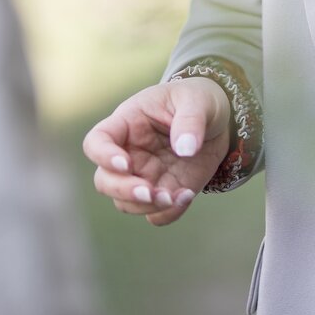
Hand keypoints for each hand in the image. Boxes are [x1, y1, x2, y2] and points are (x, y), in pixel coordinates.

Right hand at [82, 77, 231, 226]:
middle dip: (124, 191)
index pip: (97, 141)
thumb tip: (185, 149)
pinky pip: (155, 215)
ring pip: (125, 203)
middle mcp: (129, 153)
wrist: (217, 121)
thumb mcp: (197, 100)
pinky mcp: (163, 191)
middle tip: (150, 192)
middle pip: (104, 181)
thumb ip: (190, 120)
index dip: (103, 156)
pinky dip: (168, 213)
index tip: (126, 164)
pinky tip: (187, 195)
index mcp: (128, 124)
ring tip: (177, 196)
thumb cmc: (197, 101)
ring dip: (147, 206)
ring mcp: (145, 176)